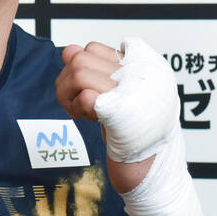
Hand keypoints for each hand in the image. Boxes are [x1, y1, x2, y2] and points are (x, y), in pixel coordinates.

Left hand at [55, 41, 154, 194]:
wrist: (150, 167)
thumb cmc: (134, 133)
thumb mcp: (115, 95)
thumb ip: (95, 72)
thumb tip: (68, 52)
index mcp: (141, 65)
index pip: (93, 48)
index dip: (79, 69)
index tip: (84, 90)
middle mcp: (139, 73)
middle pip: (81, 58)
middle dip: (66, 82)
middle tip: (74, 104)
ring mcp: (131, 91)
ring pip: (79, 73)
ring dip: (69, 95)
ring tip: (80, 112)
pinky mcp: (120, 112)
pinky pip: (86, 97)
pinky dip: (78, 108)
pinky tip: (88, 119)